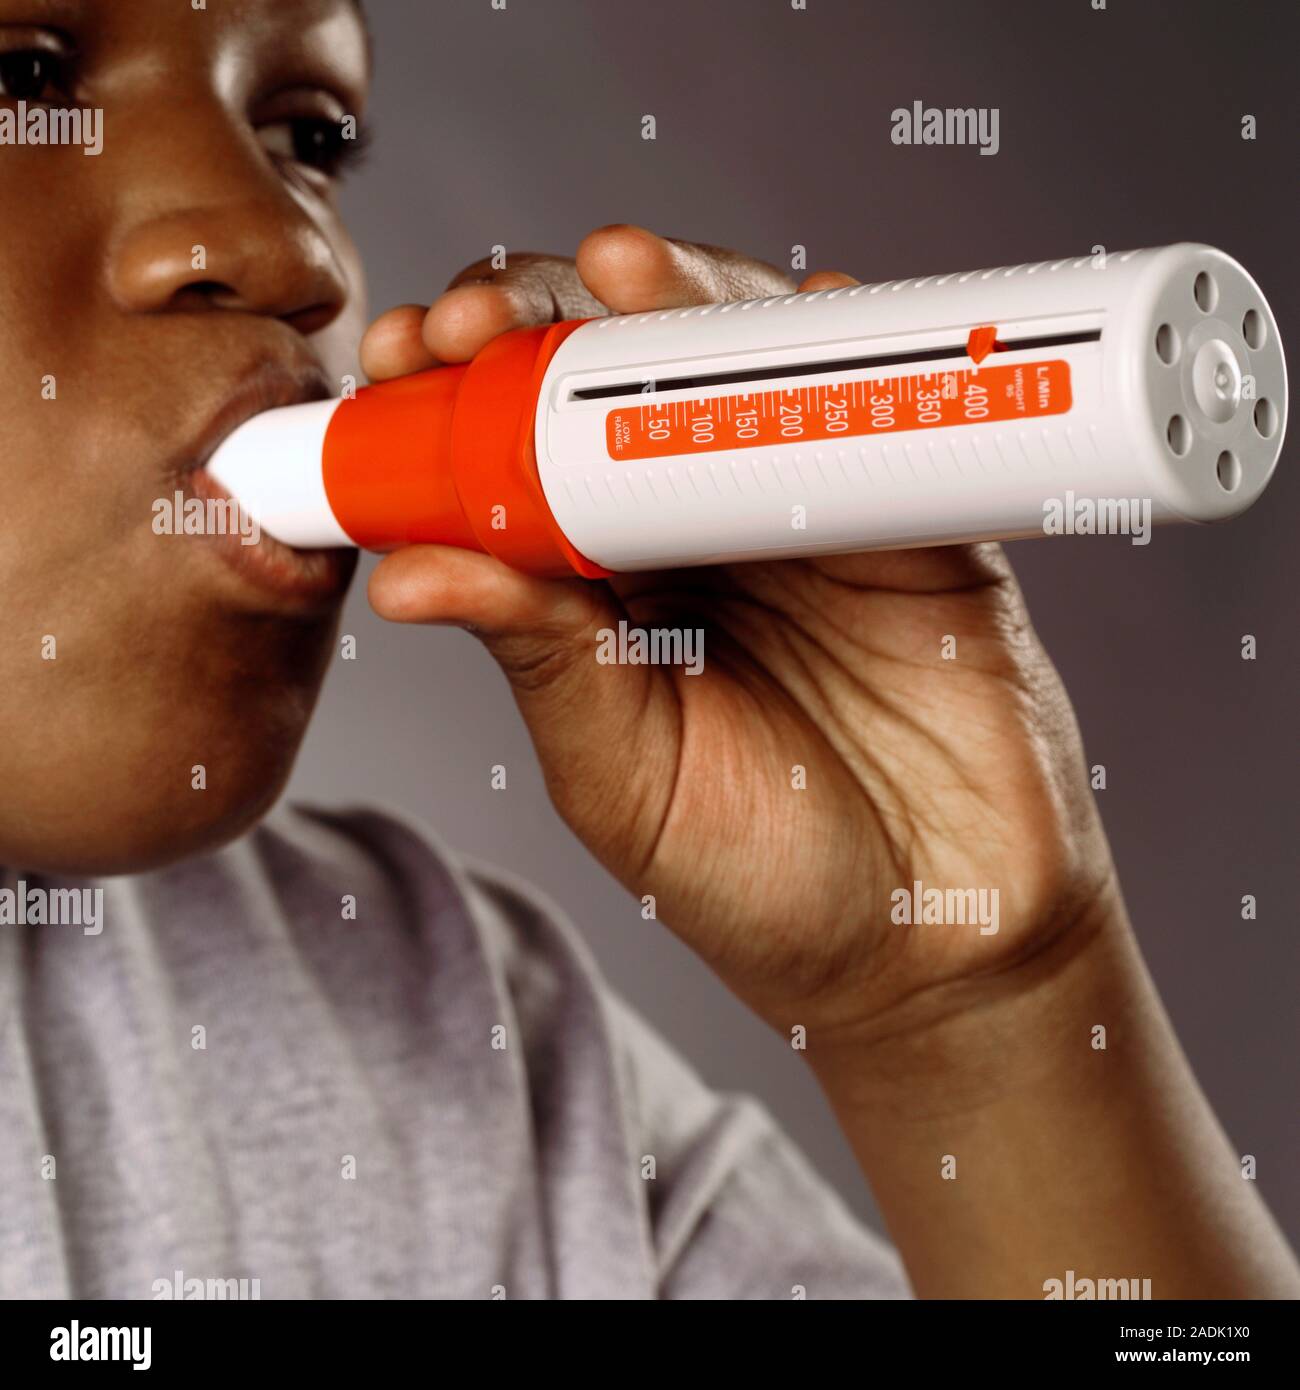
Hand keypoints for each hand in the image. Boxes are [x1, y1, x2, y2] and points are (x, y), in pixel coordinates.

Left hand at [361, 225, 1120, 1043]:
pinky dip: (848, 348)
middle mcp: (694, 535)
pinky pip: (881, 408)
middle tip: (495, 310)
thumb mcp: (620, 773)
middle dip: (549, 321)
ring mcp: (804, 515)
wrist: (928, 944)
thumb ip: (538, 663)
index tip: (408, 358)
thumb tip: (406, 572)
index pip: (514, 457)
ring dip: (683, 303)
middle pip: (615, 383)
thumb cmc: (759, 879)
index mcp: (603, 590)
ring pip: (737, 369)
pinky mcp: (917, 518)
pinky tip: (808, 308)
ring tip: (625, 270)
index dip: (457, 392)